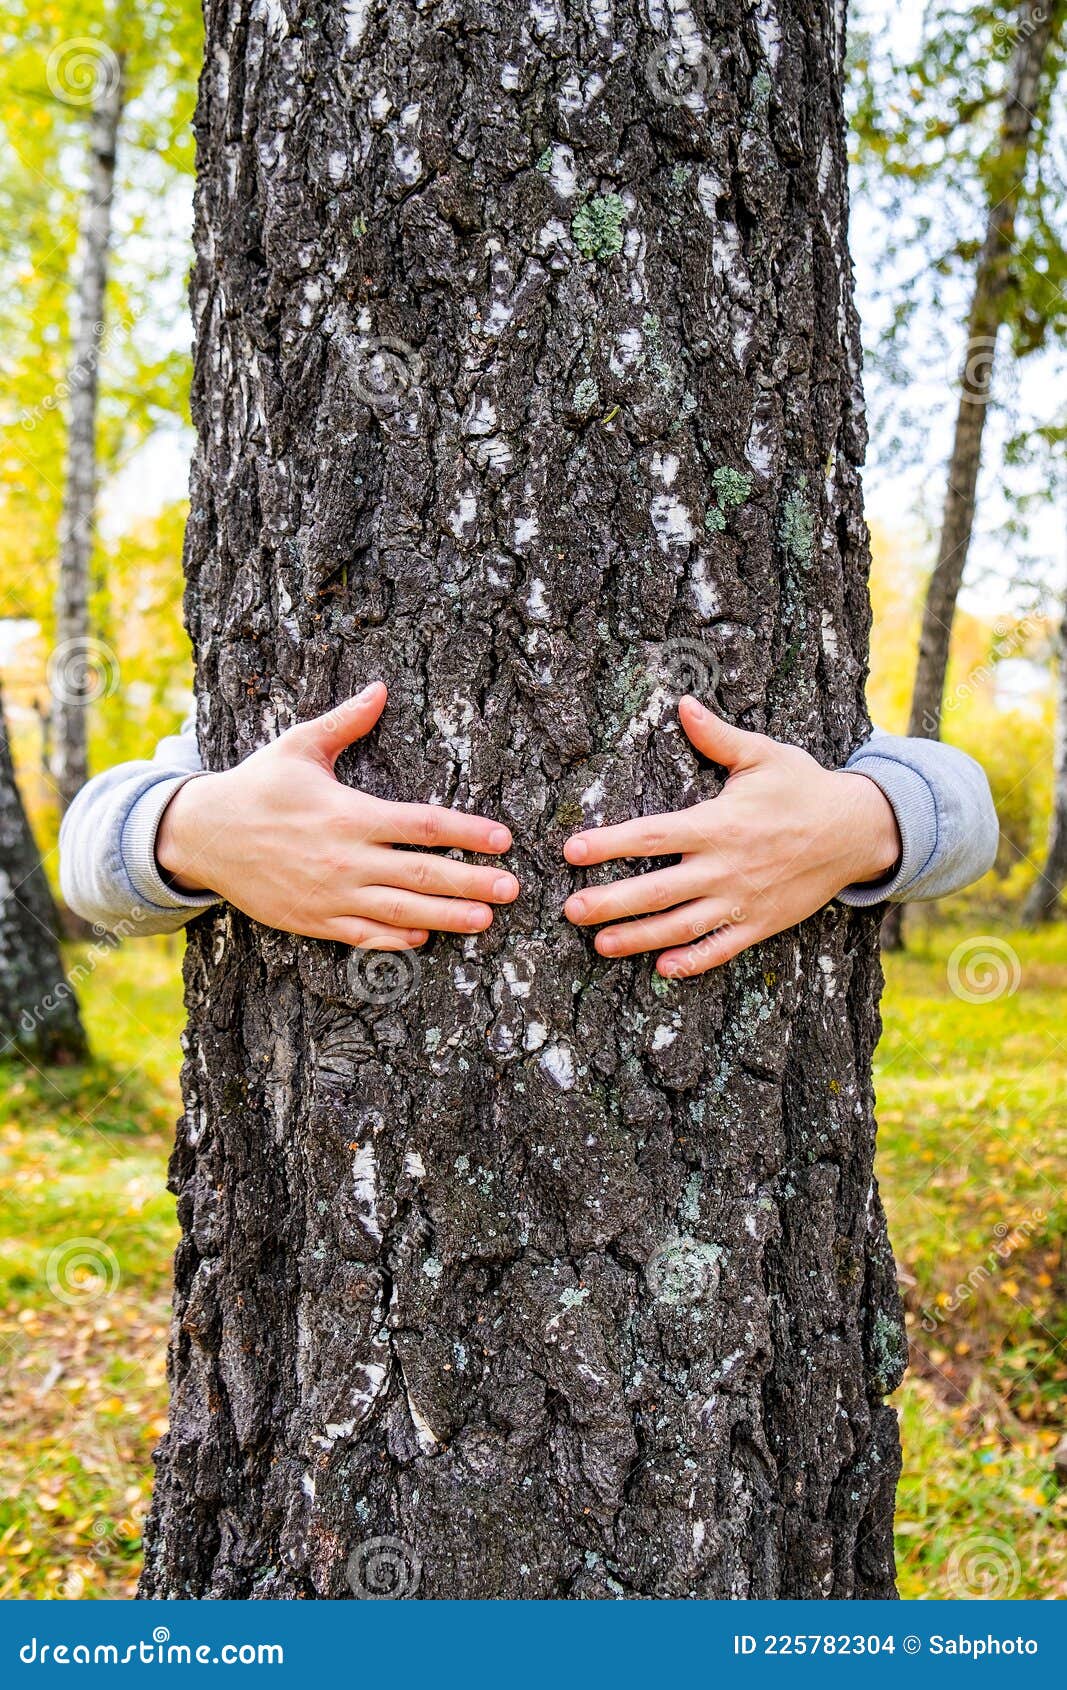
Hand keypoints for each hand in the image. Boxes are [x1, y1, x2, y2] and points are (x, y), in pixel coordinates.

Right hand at [156, 683, 518, 949]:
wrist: (202, 836)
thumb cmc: (256, 786)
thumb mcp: (298, 746)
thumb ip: (345, 722)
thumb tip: (380, 687)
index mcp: (350, 814)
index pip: (423, 825)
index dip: (468, 833)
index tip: (502, 839)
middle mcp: (346, 858)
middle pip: (423, 874)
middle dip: (473, 882)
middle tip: (513, 889)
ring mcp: (331, 895)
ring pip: (401, 911)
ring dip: (447, 917)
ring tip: (485, 919)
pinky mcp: (314, 920)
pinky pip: (364, 935)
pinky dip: (396, 939)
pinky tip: (425, 938)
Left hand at [563, 696, 900, 978]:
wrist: (858, 831)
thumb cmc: (804, 787)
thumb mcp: (763, 755)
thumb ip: (718, 737)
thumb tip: (684, 705)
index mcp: (718, 824)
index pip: (652, 836)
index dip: (609, 844)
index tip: (572, 851)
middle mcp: (724, 867)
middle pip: (656, 890)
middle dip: (611, 902)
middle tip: (571, 910)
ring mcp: (742, 900)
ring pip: (681, 926)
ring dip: (638, 937)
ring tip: (601, 944)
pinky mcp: (761, 922)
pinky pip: (722, 948)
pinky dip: (693, 961)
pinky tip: (663, 967)